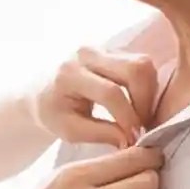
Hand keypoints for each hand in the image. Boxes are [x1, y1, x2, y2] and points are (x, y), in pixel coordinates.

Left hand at [35, 47, 158, 147]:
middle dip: (145, 101)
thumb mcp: (70, 131)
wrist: (41, 92)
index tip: (134, 138)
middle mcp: (87, 54)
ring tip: (140, 116)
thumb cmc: (52, 113)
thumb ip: (102, 134)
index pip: (111, 92)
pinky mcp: (112, 50)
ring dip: (149, 93)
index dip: (128, 117)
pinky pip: (140, 64)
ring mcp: (101, 48)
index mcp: (70, 74)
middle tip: (142, 125)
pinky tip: (137, 105)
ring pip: (142, 63)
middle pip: (135, 68)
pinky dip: (146, 86)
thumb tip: (133, 140)